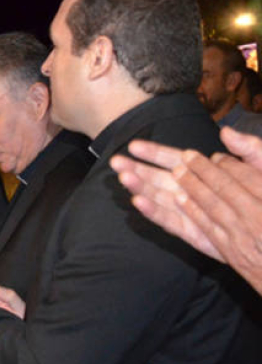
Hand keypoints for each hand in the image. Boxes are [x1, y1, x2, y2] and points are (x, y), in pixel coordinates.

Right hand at [113, 128, 261, 295]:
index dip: (152, 152)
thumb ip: (248, 148)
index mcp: (201, 172)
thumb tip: (226, 132)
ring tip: (124, 178)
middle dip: (135, 169)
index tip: (134, 145)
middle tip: (116, 162)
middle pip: (156, 177)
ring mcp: (188, 211)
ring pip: (157, 197)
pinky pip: (168, 220)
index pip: (172, 158)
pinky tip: (138, 202)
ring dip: (139, 187)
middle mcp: (188, 190)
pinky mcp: (190, 231)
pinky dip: (152, 212)